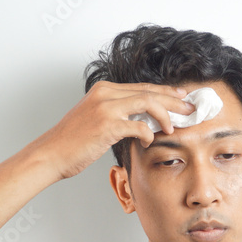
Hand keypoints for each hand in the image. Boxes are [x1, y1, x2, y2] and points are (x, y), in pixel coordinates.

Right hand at [30, 81, 195, 180]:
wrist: (51, 154)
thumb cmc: (73, 142)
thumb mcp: (95, 120)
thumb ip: (117, 114)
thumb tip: (143, 121)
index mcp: (103, 90)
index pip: (142, 87)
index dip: (165, 92)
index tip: (181, 98)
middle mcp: (105, 94)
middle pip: (149, 91)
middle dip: (173, 100)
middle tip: (190, 108)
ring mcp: (105, 108)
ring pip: (147, 103)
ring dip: (165, 115)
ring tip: (175, 127)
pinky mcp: (106, 126)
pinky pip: (138, 126)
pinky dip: (148, 134)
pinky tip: (149, 141)